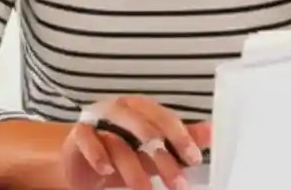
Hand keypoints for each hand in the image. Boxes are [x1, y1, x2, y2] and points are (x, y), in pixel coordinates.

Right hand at [59, 96, 210, 189]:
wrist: (80, 163)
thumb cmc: (119, 152)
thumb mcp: (151, 150)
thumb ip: (178, 141)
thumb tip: (212, 132)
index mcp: (139, 108)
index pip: (163, 117)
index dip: (180, 136)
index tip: (194, 159)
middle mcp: (118, 110)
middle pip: (143, 128)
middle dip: (162, 157)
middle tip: (178, 183)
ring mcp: (96, 120)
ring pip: (118, 140)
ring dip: (133, 168)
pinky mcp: (77, 135)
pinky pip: (87, 140)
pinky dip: (97, 154)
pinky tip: (106, 171)